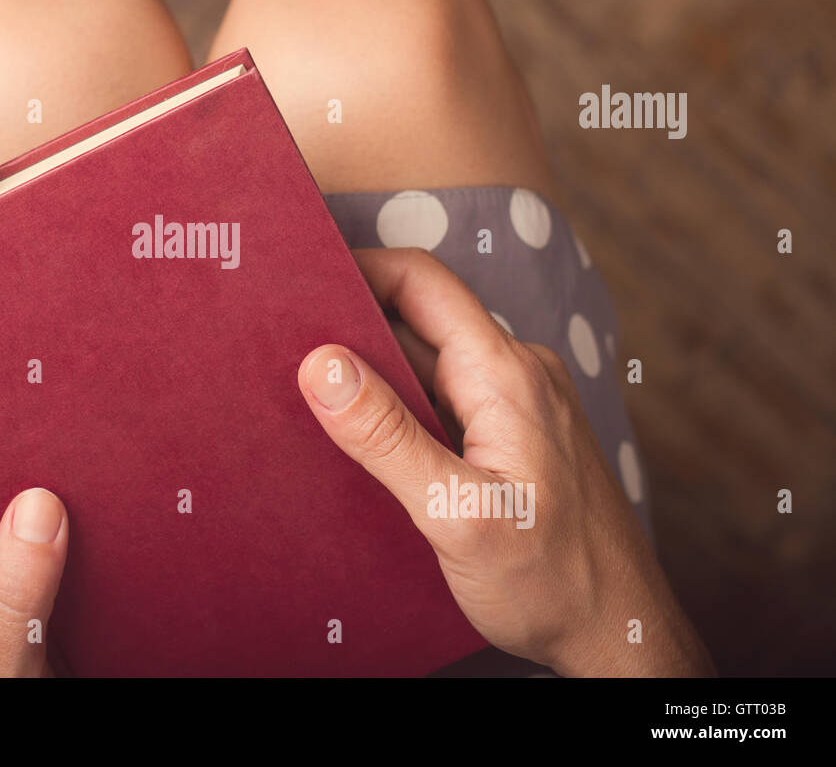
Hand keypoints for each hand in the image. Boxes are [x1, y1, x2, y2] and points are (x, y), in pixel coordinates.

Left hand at [0, 430, 68, 675]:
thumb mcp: (1, 659)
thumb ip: (17, 590)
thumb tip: (40, 506)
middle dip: (6, 431)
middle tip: (58, 410)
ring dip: (36, 469)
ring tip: (79, 449)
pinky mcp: (1, 569)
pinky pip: (23, 516)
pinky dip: (53, 504)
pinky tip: (87, 500)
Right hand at [298, 247, 713, 676]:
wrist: (621, 635)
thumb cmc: (553, 580)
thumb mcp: (456, 513)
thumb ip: (386, 436)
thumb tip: (320, 363)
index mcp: (505, 375)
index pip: (421, 282)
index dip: (358, 267)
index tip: (299, 280)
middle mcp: (516, 374)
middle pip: (419, 318)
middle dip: (351, 321)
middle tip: (282, 341)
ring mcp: (517, 405)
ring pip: (428, 362)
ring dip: (372, 369)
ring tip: (307, 390)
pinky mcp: (513, 437)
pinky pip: (445, 399)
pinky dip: (399, 405)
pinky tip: (361, 436)